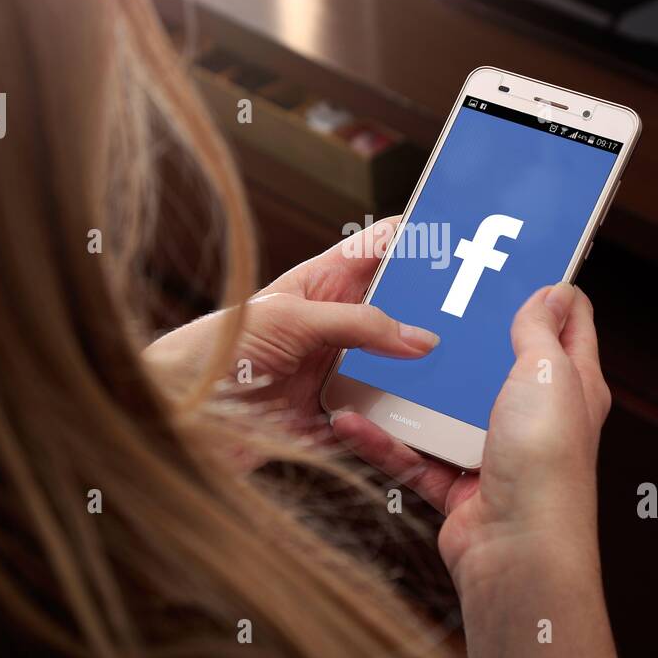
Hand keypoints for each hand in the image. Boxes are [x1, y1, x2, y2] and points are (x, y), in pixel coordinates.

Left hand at [146, 217, 437, 429]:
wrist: (178, 421)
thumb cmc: (214, 351)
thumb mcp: (292, 320)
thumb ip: (359, 324)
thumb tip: (420, 337)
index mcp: (322, 283)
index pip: (379, 248)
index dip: (416, 237)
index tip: (460, 234)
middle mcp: (334, 327)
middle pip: (401, 311)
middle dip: (435, 310)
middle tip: (479, 311)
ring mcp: (336, 373)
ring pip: (398, 369)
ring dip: (423, 373)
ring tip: (465, 371)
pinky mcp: (335, 418)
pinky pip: (380, 420)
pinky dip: (399, 423)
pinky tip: (425, 422)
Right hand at [330, 283, 617, 657]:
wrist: (517, 552)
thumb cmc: (547, 465)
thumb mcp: (547, 374)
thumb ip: (541, 332)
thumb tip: (552, 291)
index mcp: (570, 386)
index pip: (568, 326)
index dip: (547, 293)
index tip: (514, 264)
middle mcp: (534, 417)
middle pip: (495, 364)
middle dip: (462, 337)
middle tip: (428, 302)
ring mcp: (495, 452)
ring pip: (445, 409)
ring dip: (409, 390)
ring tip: (374, 359)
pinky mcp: (458, 485)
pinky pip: (412, 455)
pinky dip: (383, 440)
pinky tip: (352, 420)